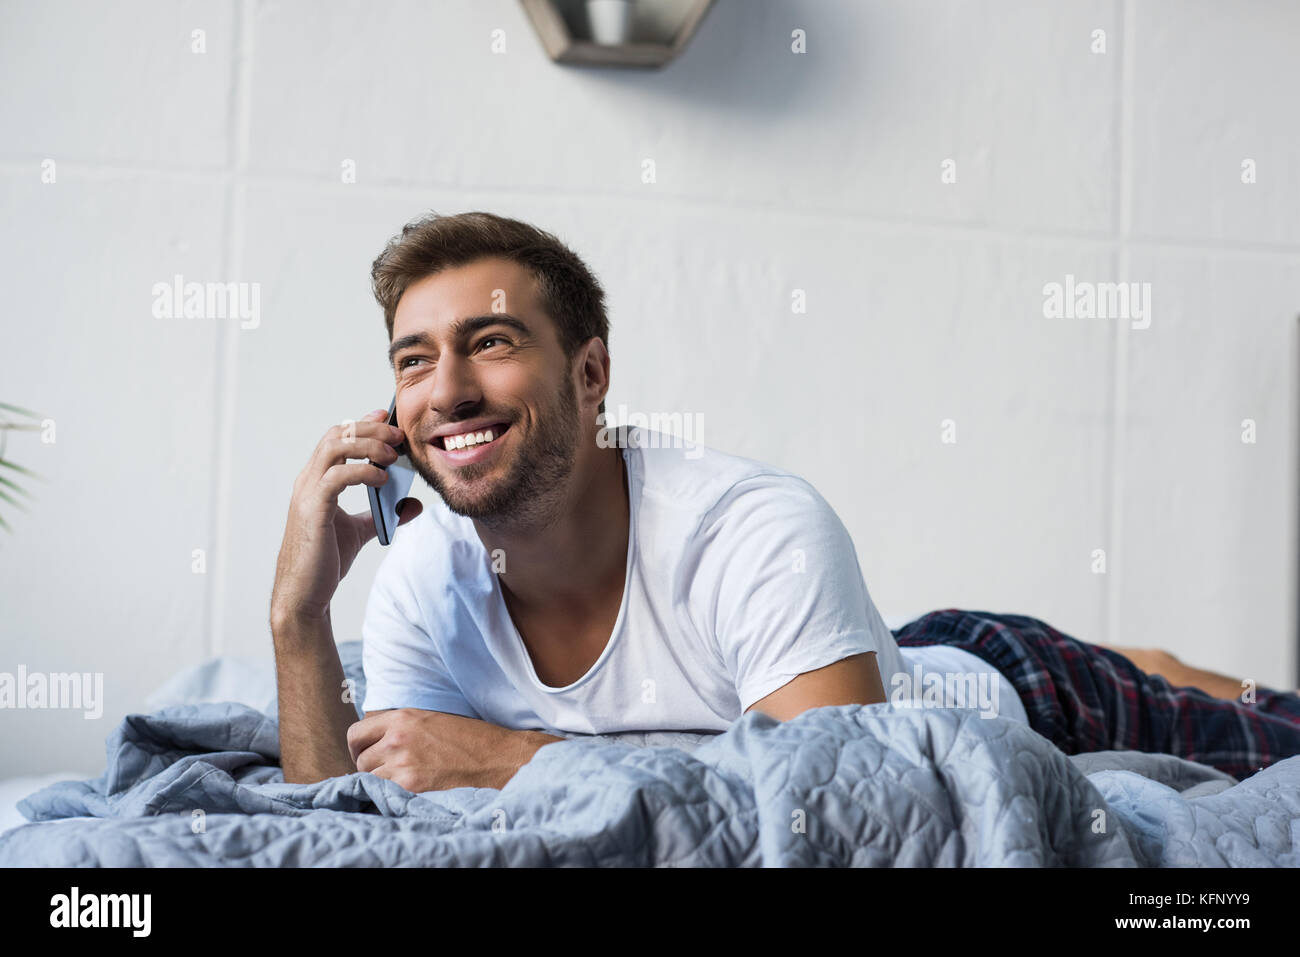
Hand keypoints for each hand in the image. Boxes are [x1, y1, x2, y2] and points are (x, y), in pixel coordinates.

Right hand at [271, 409, 421, 622]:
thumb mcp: (359, 530)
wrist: (305, 594)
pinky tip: (382, 479)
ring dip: (368, 445)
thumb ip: (382, 514)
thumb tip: (412, 504)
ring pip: (335, 448)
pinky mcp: (313, 510)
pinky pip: (337, 477)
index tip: (386, 416)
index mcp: (316, 480)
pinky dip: (362, 472)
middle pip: (338, 434)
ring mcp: (307, 493)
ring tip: (393, 455)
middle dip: (370, 428)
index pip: (337, 437)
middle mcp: (308, 480)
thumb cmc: (324, 561)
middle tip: (398, 435)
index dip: (361, 423)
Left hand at [347, 709, 557, 791]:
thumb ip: (403, 727)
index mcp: (403, 718)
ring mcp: (402, 765)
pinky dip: (394, 798)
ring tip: (406, 783)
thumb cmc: (472, 740)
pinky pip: (385, 796)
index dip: (358, 747)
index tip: (367, 755)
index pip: (356, 733)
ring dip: (383, 784)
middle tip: (392, 773)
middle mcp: (397, 739)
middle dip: (372, 768)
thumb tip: (378, 742)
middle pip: (361, 761)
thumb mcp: (433, 720)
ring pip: (370, 781)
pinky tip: (413, 793)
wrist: (500, 758)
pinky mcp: (411, 788)